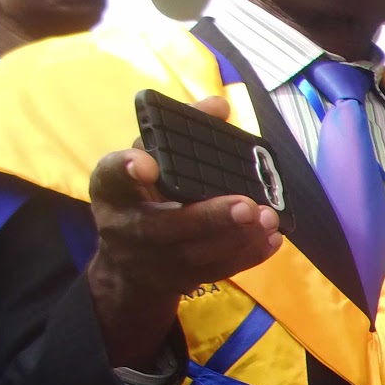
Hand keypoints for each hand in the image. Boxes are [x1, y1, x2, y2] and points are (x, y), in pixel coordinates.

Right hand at [85, 96, 281, 366]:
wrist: (131, 259)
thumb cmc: (143, 194)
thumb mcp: (147, 157)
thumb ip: (180, 130)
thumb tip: (220, 104)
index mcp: (112, 189)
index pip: (112, 176)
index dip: (127, 169)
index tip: (145, 164)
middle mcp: (127, 228)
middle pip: (165, 227)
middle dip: (208, 217)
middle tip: (247, 204)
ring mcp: (153, 261)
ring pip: (197, 254)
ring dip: (237, 237)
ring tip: (268, 217)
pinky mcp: (181, 280)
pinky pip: (217, 271)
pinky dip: (247, 256)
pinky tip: (272, 238)